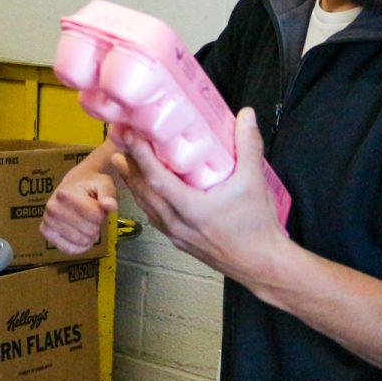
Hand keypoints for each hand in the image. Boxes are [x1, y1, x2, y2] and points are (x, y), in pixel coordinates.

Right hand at [41, 163, 118, 254]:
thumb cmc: (89, 186)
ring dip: (89, 236)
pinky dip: (80, 246)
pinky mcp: (46, 232)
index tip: (97, 205)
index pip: (95, 216)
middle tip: (91, 216)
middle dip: (95, 225)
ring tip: (85, 223)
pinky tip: (81, 236)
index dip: (102, 213)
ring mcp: (47, 221)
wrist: (72, 185)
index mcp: (64, 194)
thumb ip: (108, 194)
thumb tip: (111, 206)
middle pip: (89, 231)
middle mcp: (52, 207)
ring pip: (81, 241)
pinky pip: (69, 249)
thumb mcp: (103, 184)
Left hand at [112, 108, 288, 285]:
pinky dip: (146, 200)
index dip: (140, 156)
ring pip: (147, 206)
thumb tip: (246, 116)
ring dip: (134, 183)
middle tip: (119, 142)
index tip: (128, 135)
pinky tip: (145, 191)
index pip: (157, 179)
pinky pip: (155, 217)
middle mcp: (178, 224)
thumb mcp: (255, 182)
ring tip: (123, 162)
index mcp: (192, 209)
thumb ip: (249, 146)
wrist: (262, 264)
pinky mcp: (180, 241)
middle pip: (144, 192)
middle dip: (129, 165)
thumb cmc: (257, 228)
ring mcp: (177, 235)